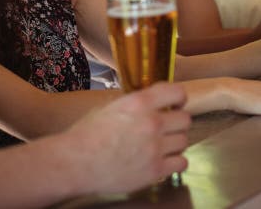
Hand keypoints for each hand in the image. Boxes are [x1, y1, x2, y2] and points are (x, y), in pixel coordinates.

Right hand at [67, 82, 190, 194]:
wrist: (75, 162)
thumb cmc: (86, 134)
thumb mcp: (110, 107)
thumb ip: (134, 104)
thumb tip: (149, 103)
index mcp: (139, 103)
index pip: (177, 92)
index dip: (179, 97)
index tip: (177, 103)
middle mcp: (151, 123)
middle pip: (185, 119)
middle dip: (177, 122)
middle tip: (168, 127)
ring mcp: (155, 148)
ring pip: (184, 140)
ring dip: (175, 142)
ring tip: (163, 145)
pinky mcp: (155, 170)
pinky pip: (181, 163)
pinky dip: (176, 162)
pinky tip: (166, 160)